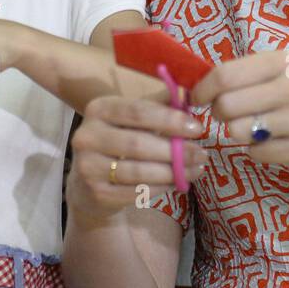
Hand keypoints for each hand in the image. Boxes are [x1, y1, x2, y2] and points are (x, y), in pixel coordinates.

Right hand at [67, 96, 207, 222]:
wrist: (90, 183)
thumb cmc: (119, 142)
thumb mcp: (133, 120)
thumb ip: (158, 107)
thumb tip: (189, 95)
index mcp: (99, 109)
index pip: (137, 112)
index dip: (169, 120)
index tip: (197, 128)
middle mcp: (86, 136)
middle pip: (138, 144)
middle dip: (176, 150)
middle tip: (201, 153)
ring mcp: (88, 166)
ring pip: (139, 171)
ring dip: (173, 172)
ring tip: (195, 169)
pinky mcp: (96, 193)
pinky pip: (136, 191)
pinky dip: (161, 187)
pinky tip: (177, 182)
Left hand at [191, 50, 288, 186]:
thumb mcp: (284, 71)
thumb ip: (246, 74)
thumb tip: (198, 85)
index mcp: (282, 61)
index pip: (224, 75)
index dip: (202, 91)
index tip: (197, 99)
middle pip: (225, 106)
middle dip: (220, 115)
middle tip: (233, 116)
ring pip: (237, 132)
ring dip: (239, 134)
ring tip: (257, 129)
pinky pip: (255, 153)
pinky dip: (257, 151)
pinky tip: (274, 142)